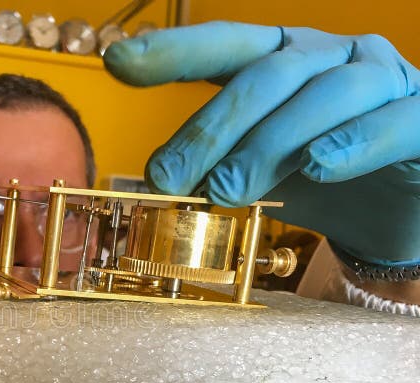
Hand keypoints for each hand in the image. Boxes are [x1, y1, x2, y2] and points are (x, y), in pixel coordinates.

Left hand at [104, 22, 419, 264]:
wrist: (397, 207)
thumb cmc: (320, 178)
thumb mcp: (259, 172)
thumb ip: (218, 166)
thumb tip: (159, 179)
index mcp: (281, 62)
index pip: (224, 48)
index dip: (173, 50)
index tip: (118, 63)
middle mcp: (329, 58)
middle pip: (265, 75)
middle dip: (211, 128)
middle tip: (171, 178)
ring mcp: (380, 80)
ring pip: (322, 94)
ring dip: (268, 143)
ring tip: (227, 191)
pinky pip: (394, 120)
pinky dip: (355, 141)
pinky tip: (320, 165)